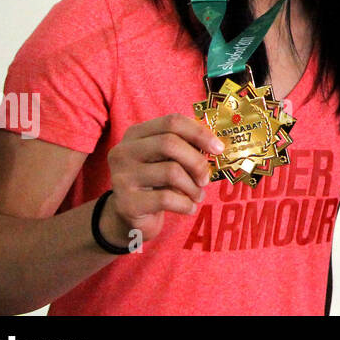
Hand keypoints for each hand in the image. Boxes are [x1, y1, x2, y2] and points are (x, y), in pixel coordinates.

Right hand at [103, 114, 222, 247]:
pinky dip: (186, 204)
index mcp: (135, 134)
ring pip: (171, 172)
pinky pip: (167, 198)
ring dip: (193, 187)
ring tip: (198, 195)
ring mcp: (121, 177)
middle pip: (170, 144)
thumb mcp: (165, 160)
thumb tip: (215, 145)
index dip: (199, 133)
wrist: (129, 218)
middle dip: (197, 162)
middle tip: (206, 178)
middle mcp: (123, 152)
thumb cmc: (155, 183)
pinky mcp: (126, 204)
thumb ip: (184, 147)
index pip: (172, 121)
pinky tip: (189, 208)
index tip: (218, 148)